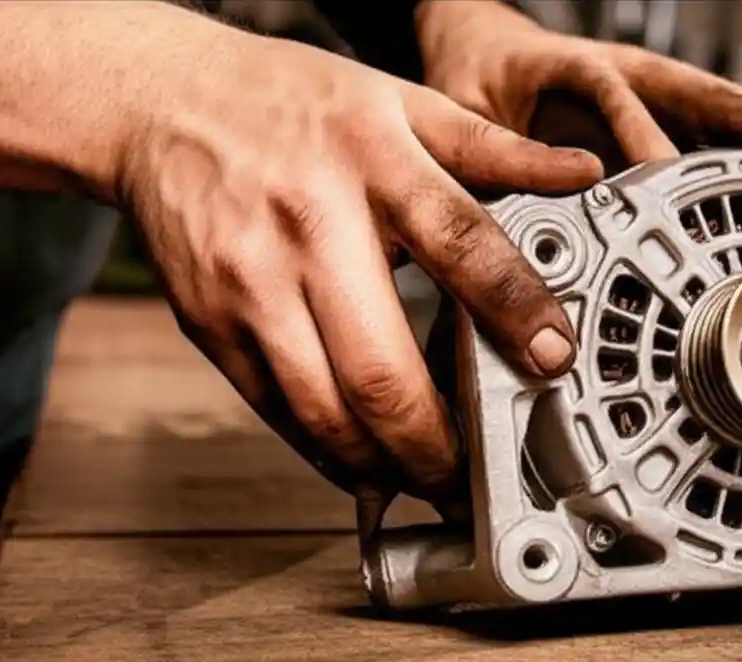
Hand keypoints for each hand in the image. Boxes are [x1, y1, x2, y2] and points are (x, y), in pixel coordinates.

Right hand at [111, 10, 602, 501]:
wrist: (160, 104)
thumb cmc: (293, 104)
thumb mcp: (402, 102)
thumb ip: (494, 148)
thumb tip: (581, 174)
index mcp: (373, 163)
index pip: (460, 243)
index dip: (516, 308)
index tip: (553, 358)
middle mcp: (309, 227)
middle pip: (380, 367)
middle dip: (436, 444)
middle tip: (471, 475)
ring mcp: (250, 282)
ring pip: (323, 408)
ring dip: (381, 464)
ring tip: (421, 479)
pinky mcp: (209, 322)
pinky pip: (274, 409)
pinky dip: (323, 449)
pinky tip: (359, 461)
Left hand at [416, 0, 741, 165]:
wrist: (483, 46)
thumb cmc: (477, 80)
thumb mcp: (465, 120)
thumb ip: (485, 165)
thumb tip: (496, 227)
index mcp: (571, 69)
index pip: (612, 94)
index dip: (639, 132)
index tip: (659, 175)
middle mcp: (624, 72)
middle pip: (696, 91)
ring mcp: (651, 86)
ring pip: (722, 97)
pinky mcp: (663, 102)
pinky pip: (724, 109)